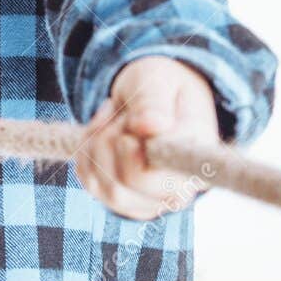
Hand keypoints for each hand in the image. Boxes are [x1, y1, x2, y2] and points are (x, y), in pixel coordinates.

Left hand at [76, 56, 219, 219]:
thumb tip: (151, 127)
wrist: (157, 94)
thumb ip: (153, 102)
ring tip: (116, 119)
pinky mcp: (125, 200)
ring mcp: (150, 200)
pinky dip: (87, 151)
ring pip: (101, 187)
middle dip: (110, 139)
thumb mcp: (157, 79)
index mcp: (193, 161)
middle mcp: (177, 190)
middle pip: (120, 184)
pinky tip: (106, 132)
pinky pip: (89, 181)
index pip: (153, 180)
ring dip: (96, 143)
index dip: (130, 154)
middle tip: (124, 114)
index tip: (130, 123)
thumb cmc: (162, 85)